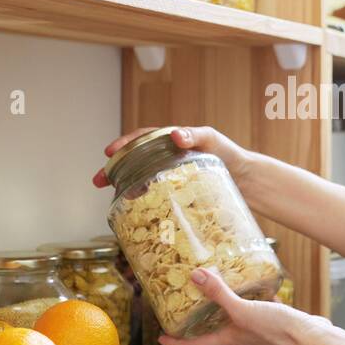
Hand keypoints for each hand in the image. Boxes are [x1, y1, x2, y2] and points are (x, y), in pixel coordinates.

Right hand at [93, 125, 253, 189]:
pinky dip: (141, 200)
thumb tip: (176, 135)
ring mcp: (169, 177)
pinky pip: (154, 196)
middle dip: (114, 168)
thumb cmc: (229, 154)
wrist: (246, 179)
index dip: (123, 145)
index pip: (141, 140)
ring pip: (140, 178)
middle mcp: (165, 158)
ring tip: (111, 195)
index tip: (109, 153)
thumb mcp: (212, 139)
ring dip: (123, 185)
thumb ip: (195, 135)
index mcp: (170, 142)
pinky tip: (133, 209)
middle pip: (134, 160)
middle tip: (98, 180)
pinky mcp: (175, 194)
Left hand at [155, 267, 320, 344]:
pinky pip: (255, 322)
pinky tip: (258, 292)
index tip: (161, 338)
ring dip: (226, 324)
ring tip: (222, 306)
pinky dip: (252, 310)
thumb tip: (196, 276)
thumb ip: (219, 294)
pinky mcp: (271, 331)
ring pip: (234, 336)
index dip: (175, 344)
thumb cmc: (273, 330)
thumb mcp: (242, 310)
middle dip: (203, 339)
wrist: (308, 339)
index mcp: (227, 344)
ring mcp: (256, 340)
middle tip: (193, 325)